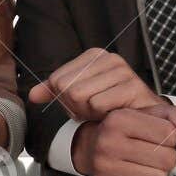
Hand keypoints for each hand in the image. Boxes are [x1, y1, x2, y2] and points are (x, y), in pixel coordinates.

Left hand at [29, 49, 161, 121]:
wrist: (143, 119)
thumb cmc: (109, 106)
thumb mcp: (76, 96)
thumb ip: (52, 92)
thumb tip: (32, 95)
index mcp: (93, 56)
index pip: (56, 80)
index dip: (65, 99)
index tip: (83, 103)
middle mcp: (109, 58)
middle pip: (66, 88)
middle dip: (76, 106)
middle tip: (94, 110)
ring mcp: (123, 71)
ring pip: (80, 96)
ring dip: (89, 112)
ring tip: (104, 111)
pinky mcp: (133, 87)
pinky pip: (97, 105)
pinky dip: (101, 116)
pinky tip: (114, 114)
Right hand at [71, 103, 175, 175]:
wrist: (91, 145)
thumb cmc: (127, 129)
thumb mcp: (151, 114)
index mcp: (119, 119)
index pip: (169, 133)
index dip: (170, 136)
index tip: (155, 135)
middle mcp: (107, 142)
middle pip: (167, 159)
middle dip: (167, 156)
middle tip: (152, 151)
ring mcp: (103, 165)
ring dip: (159, 172)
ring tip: (146, 163)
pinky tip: (136, 173)